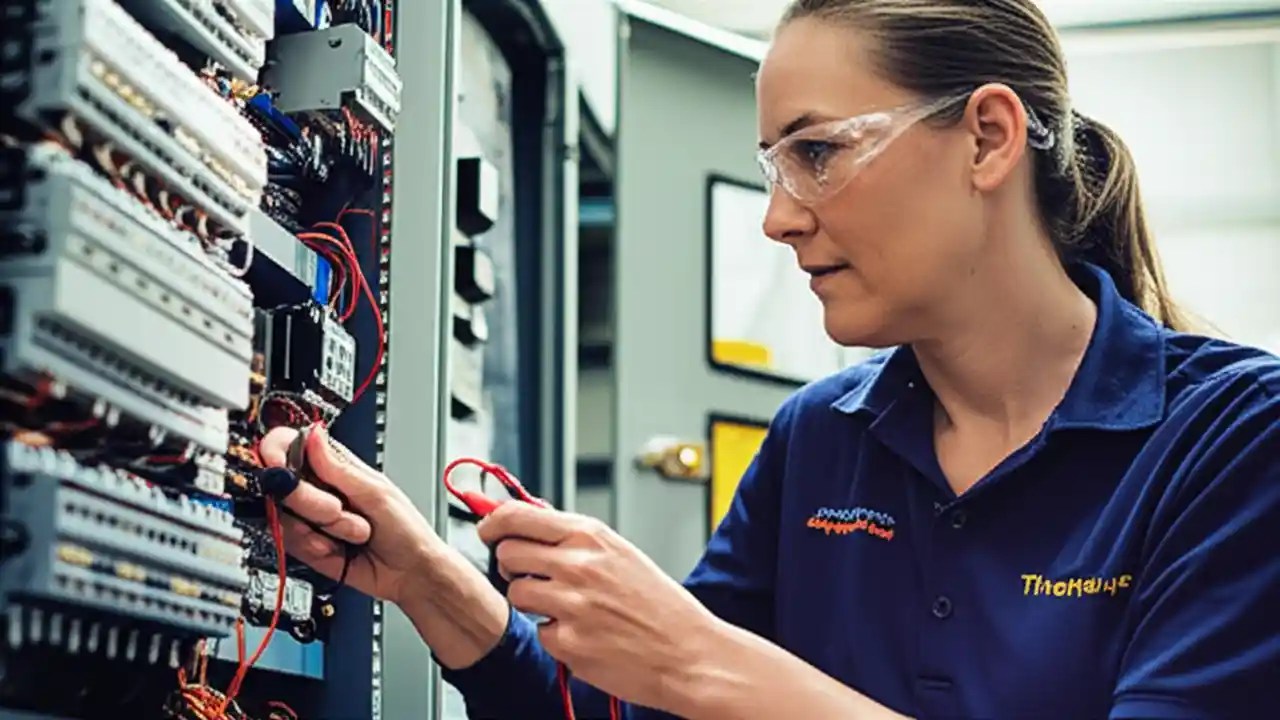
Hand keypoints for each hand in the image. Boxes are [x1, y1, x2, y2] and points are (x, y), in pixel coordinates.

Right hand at [258, 424, 443, 604]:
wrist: (410, 574)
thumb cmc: (406, 530)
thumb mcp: (375, 493)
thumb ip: (337, 467)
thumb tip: (313, 433)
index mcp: (336, 466)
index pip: (291, 446)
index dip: (278, 453)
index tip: (281, 467)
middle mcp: (318, 489)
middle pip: (282, 483)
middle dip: (308, 500)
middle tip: (338, 509)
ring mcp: (310, 517)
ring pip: (283, 513)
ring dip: (318, 526)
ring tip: (351, 531)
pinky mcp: (306, 544)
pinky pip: (290, 540)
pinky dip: (313, 545)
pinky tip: (335, 548)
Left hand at [479, 503, 720, 711]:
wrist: (687, 652)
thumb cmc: (659, 605)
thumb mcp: (620, 553)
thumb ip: (574, 538)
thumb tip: (530, 521)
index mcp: (591, 536)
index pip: (518, 516)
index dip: (493, 522)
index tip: (487, 528)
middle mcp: (577, 565)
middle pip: (507, 553)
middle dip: (511, 564)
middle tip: (530, 574)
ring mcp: (571, 604)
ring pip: (516, 593)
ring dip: (531, 601)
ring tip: (566, 607)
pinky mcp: (568, 642)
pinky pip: (538, 631)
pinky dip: (554, 635)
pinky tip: (584, 633)